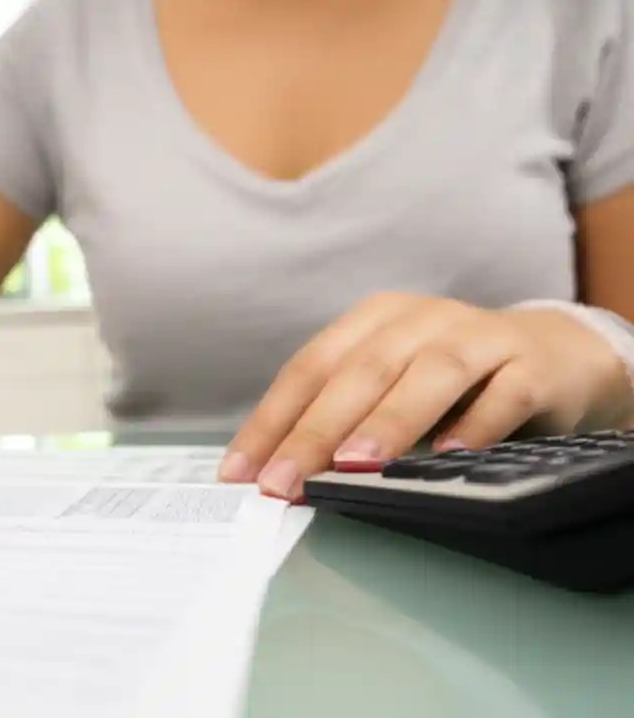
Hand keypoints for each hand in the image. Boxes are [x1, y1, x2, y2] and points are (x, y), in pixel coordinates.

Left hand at [219, 292, 633, 500]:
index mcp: (373, 321)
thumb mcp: (392, 386)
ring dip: (389, 420)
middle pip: (360, 372)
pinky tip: (450, 456)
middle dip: (315, 431)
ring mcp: (481, 336)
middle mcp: (422, 319)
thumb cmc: (456, 382)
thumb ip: (344, 418)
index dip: (272, 420)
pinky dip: (477, 425)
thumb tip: (282, 473)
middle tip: (283, 483)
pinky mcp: (534, 364)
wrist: (562, 355)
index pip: (309, 369)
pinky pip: (505, 394)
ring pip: (430, 374)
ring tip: (354, 464)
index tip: (240, 473)